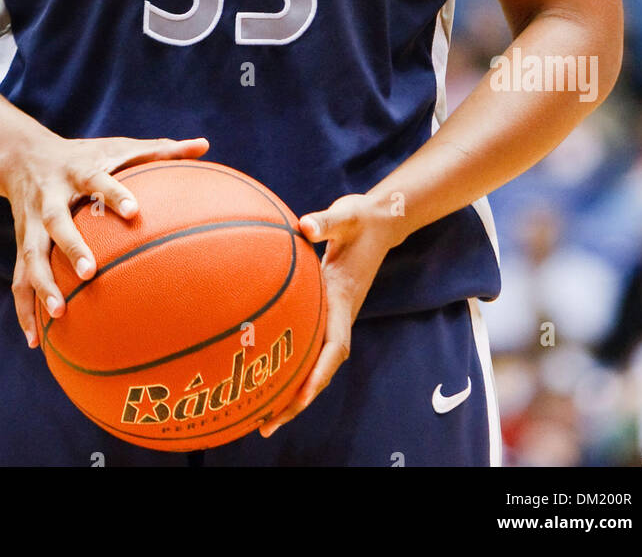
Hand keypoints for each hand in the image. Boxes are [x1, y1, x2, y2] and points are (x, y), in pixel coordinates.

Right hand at [5, 132, 208, 347]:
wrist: (24, 157)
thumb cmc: (86, 155)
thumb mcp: (118, 146)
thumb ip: (160, 149)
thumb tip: (205, 145)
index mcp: (78, 171)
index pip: (96, 180)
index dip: (113, 194)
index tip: (133, 212)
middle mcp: (50, 197)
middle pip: (56, 222)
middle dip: (71, 246)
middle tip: (90, 273)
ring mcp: (31, 224)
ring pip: (31, 255)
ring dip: (42, 285)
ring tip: (58, 314)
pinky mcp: (22, 244)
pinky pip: (19, 279)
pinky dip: (25, 309)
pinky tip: (36, 340)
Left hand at [258, 193, 392, 437]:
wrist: (379, 220)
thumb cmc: (360, 218)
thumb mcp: (346, 215)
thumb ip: (326, 221)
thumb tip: (306, 226)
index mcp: (344, 300)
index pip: (335, 346)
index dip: (319, 374)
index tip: (302, 397)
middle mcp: (340, 315)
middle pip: (322, 369)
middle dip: (298, 400)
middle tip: (266, 426)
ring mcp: (333, 316)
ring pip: (315, 365)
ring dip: (293, 393)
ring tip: (262, 419)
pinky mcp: (326, 310)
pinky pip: (309, 349)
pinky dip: (292, 369)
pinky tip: (269, 378)